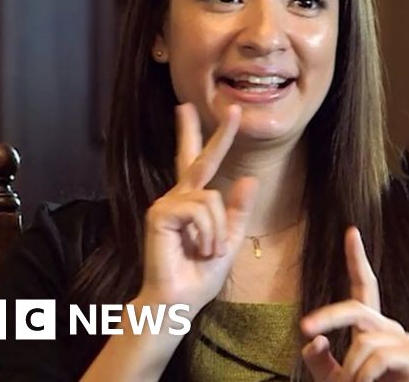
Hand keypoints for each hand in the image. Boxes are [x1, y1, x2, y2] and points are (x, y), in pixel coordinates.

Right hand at [139, 103, 256, 315]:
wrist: (180, 300)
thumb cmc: (200, 274)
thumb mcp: (229, 240)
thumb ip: (237, 211)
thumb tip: (249, 178)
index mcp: (195, 203)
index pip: (205, 163)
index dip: (215, 138)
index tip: (225, 112)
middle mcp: (179, 198)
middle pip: (198, 158)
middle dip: (218, 134)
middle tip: (232, 108)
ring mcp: (167, 204)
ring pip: (210, 198)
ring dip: (217, 230)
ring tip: (207, 250)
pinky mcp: (160, 213)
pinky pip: (199, 210)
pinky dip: (206, 233)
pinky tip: (197, 248)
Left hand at [300, 228, 408, 381]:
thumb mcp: (334, 378)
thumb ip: (320, 361)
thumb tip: (313, 340)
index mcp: (371, 328)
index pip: (364, 287)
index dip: (357, 260)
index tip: (350, 232)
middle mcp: (389, 328)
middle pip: (357, 307)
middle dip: (329, 315)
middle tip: (306, 328)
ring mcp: (405, 341)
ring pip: (364, 341)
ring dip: (350, 371)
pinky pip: (380, 357)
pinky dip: (365, 377)